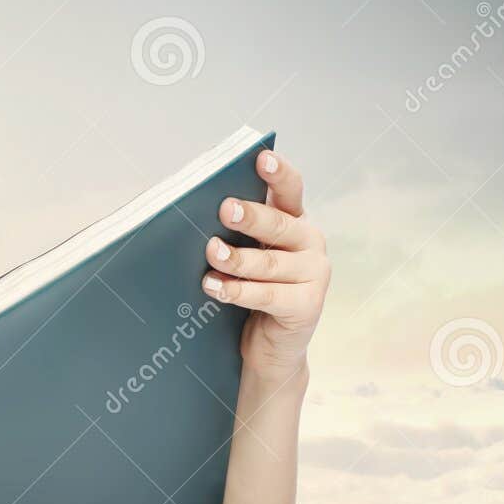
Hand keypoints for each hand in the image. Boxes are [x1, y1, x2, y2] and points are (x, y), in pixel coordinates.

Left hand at [202, 148, 329, 384]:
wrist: (269, 346)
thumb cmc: (250, 287)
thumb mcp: (244, 250)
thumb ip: (231, 229)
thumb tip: (189, 205)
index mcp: (293, 219)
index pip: (290, 189)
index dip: (278, 173)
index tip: (261, 158)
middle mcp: (309, 242)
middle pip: (278, 224)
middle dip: (250, 216)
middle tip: (225, 210)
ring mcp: (314, 275)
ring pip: (269, 263)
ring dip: (236, 259)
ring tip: (211, 253)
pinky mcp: (307, 307)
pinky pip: (268, 296)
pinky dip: (237, 291)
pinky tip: (213, 287)